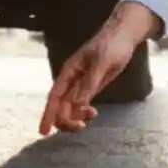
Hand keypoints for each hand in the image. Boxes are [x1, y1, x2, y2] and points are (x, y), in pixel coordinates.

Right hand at [37, 2, 157, 135]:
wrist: (124, 36)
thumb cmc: (111, 44)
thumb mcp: (102, 61)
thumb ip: (90, 82)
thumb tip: (77, 103)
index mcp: (69, 71)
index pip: (54, 96)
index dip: (48, 114)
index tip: (44, 131)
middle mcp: (71, 80)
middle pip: (61, 106)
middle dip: (66, 119)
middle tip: (81, 127)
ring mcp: (81, 84)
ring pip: (71, 108)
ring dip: (76, 117)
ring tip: (92, 115)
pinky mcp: (91, 87)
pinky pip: (81, 105)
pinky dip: (84, 113)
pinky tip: (93, 113)